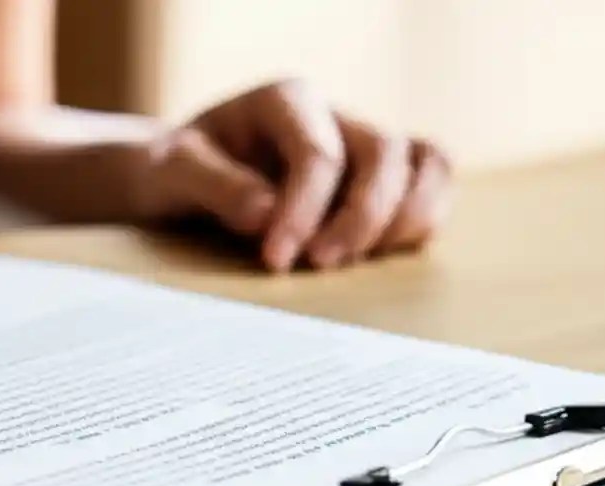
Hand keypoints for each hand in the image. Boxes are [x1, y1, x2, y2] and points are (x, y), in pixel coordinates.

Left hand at [139, 79, 452, 271]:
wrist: (182, 176)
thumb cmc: (178, 170)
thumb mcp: (174, 171)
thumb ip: (216, 185)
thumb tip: (266, 213)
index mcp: (285, 100)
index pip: (318, 153)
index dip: (304, 211)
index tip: (276, 259)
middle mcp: (334, 114)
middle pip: (383, 152)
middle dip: (360, 218)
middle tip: (320, 265)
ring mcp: (363, 143)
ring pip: (425, 162)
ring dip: (405, 218)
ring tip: (358, 263)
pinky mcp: (380, 176)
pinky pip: (430, 184)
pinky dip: (421, 220)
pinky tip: (382, 255)